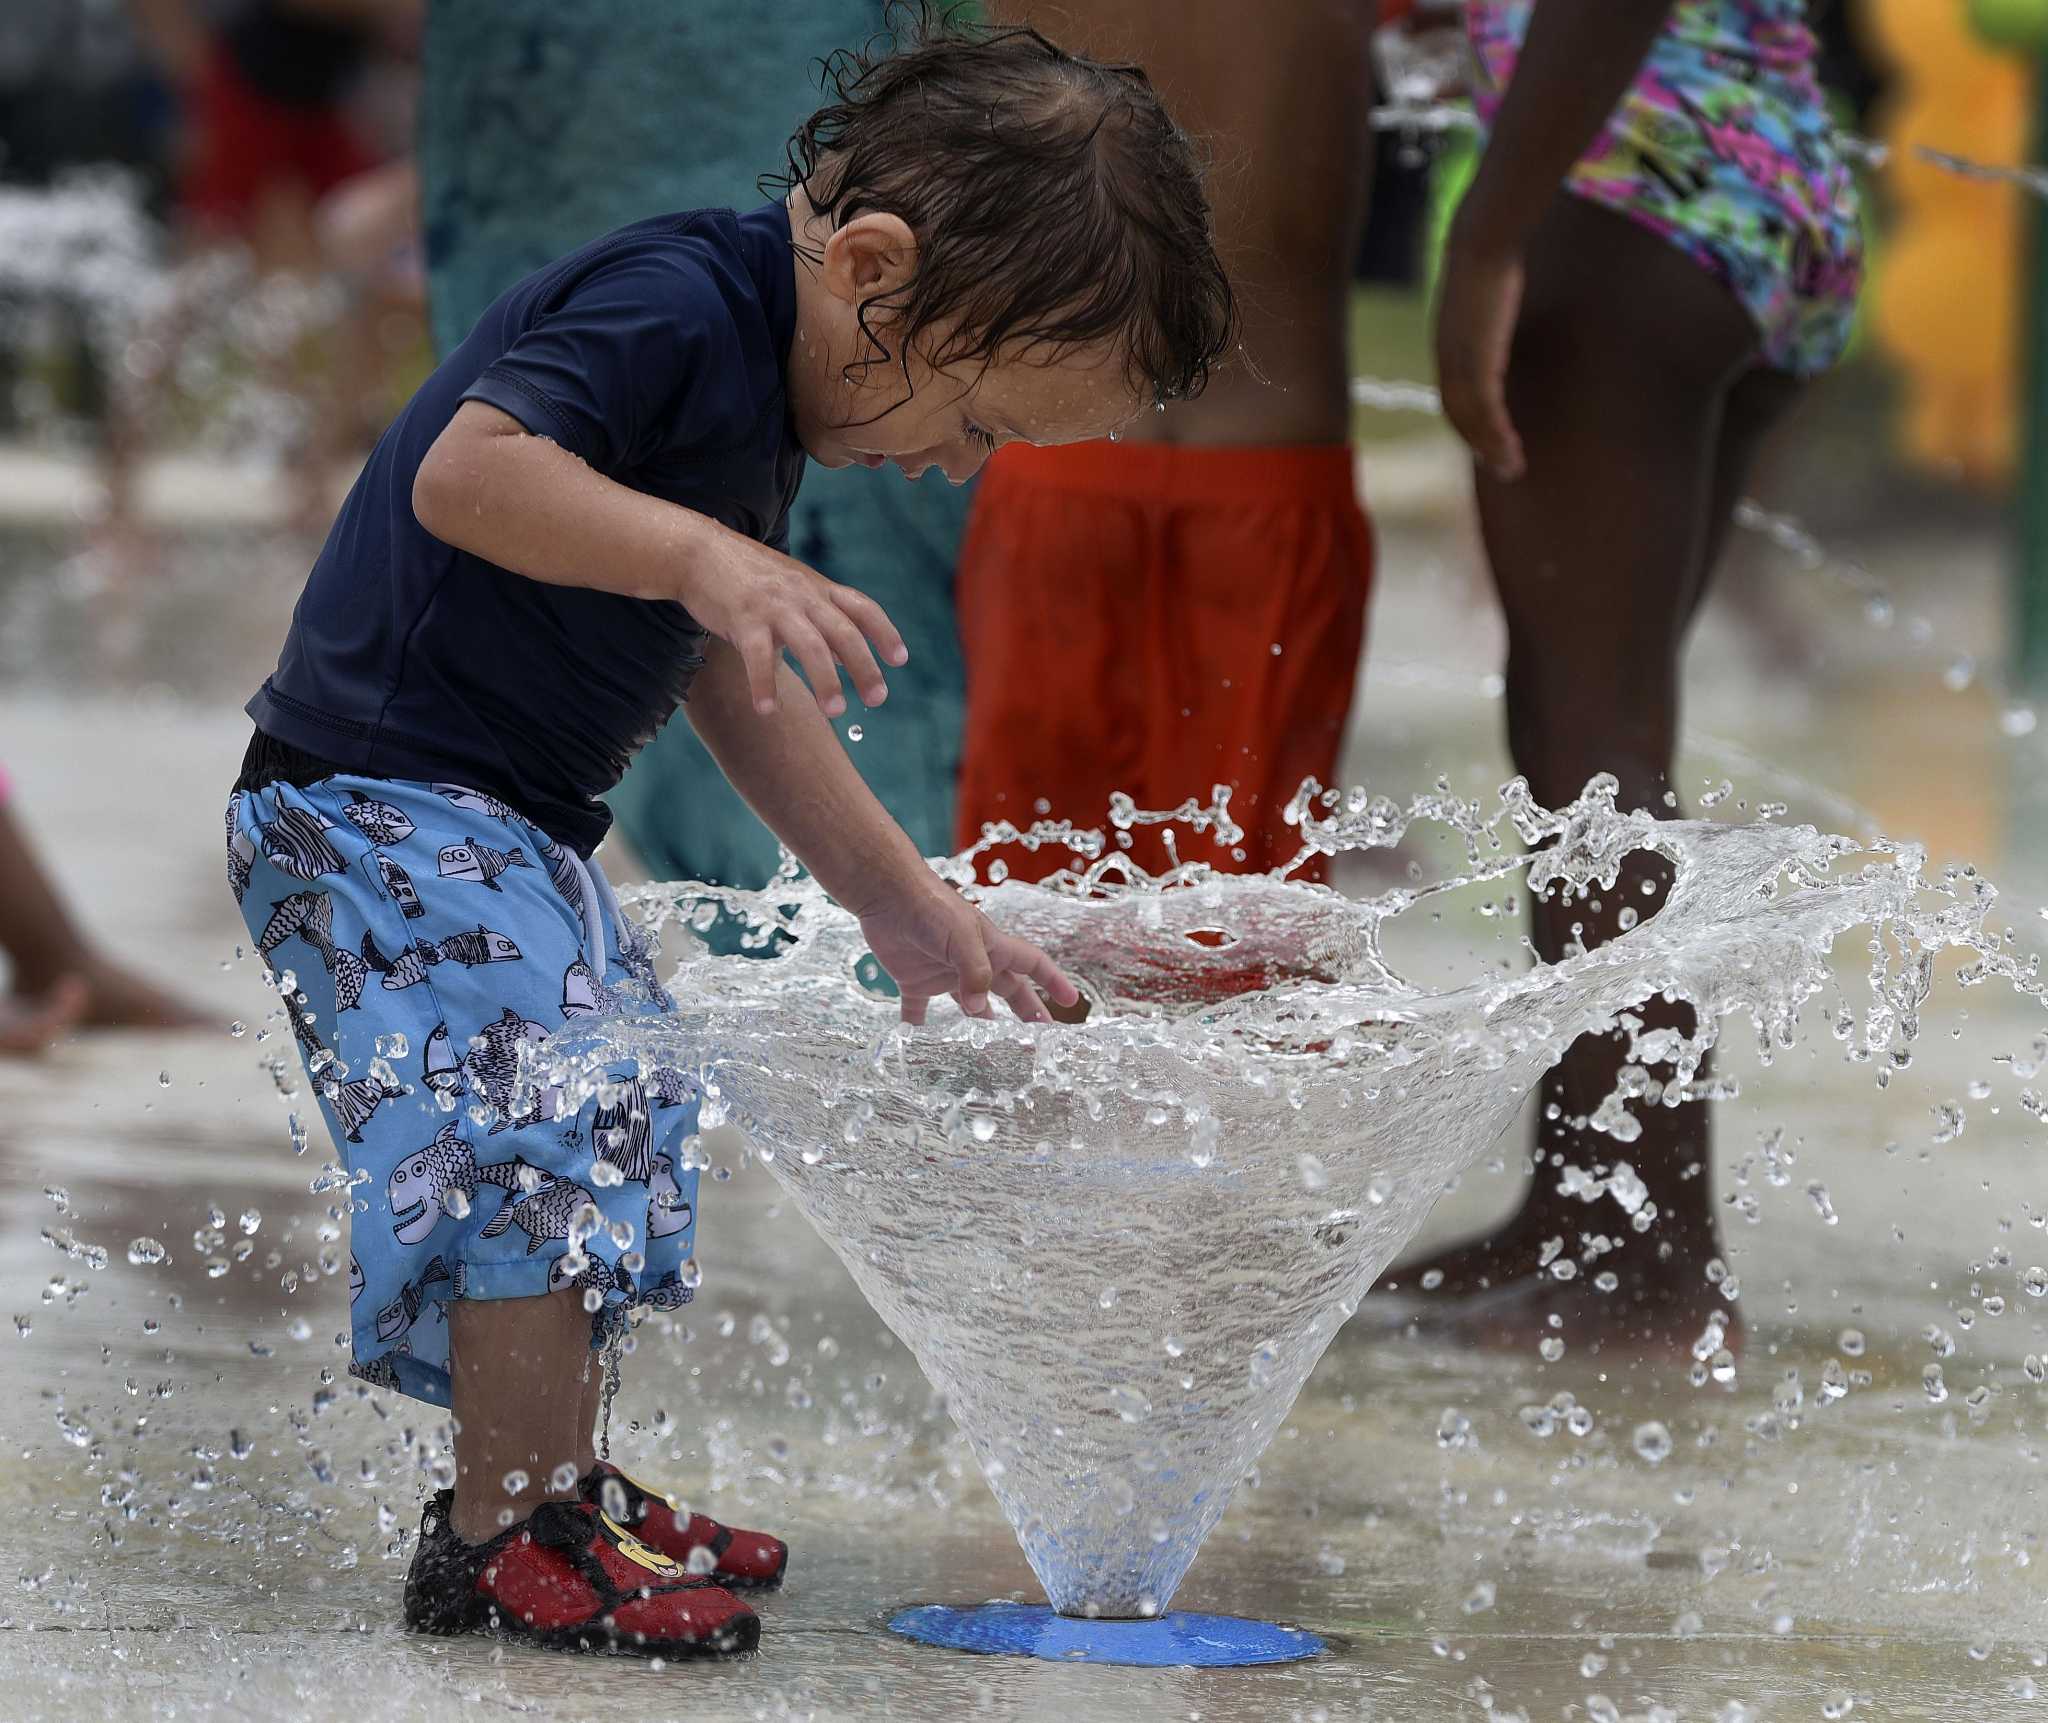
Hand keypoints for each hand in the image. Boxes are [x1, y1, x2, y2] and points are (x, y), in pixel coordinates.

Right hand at [677, 528, 908, 718]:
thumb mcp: (791, 590)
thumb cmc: (746, 577)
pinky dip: (764, 685)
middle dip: (865, 667)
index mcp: (817, 589)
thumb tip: (846, 659)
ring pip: (811, 645)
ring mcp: (774, 606)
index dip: (884, 632)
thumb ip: (819, 620)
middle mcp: (803, 595)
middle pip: (845, 632)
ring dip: (826, 680)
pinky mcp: (743, 617)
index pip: (862, 608)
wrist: (698, 551)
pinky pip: (758, 656)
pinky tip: (767, 710)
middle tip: (877, 699)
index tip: (900, 660)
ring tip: (836, 711)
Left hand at [856, 879, 1081, 1025]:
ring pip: (969, 1004)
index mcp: (993, 947)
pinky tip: (921, 1047)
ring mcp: (943, 973)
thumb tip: (979, 1011)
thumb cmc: (932, 909)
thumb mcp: (962, 937)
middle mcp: (973, 962)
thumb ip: (975, 973)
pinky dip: (920, 1029)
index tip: (1071, 1000)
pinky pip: (919, 1011)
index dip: (1053, 980)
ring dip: (980, 1024)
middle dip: (1026, 1010)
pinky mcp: (914, 980)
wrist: (888, 895)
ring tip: (990, 1049)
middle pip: (1008, 989)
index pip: (1033, 964)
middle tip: (1039, 1036)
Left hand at [1433, 219, 1526, 481]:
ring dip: (1492, 449)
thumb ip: (1486, 310)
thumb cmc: (1487, 257)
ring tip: (1513, 469)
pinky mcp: (1477, 362)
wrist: (1481, 241)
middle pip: (1458, 416)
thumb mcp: (1484, 294)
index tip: (1488, 443)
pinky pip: (1485, 411)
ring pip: (1471, 421)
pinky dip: (1496, 436)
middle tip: (1504, 468)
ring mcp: (1459, 364)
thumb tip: (1497, 303)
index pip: (1453, 397)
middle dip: (1480, 445)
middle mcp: (1446, 360)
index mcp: (1447, 347)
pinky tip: (1512, 450)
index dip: (1469, 424)